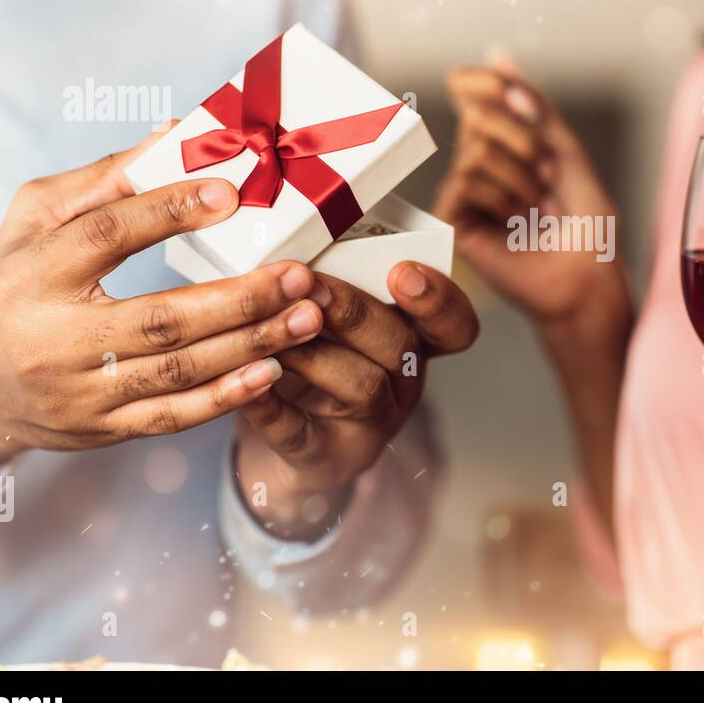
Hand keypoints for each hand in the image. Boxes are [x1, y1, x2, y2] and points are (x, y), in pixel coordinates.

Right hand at [0, 133, 327, 474]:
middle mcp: (54, 339)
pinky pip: (173, 418)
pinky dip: (227, 398)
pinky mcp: (103, 428)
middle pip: (160, 318)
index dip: (169, 212)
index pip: (106, 237)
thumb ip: (103, 178)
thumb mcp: (34, 219)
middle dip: (240, 298)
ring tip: (307, 318)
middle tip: (298, 274)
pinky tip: (273, 372)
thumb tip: (173, 134)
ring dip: (251, 345)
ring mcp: (81, 392)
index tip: (230, 193)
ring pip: (178, 373)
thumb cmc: (14, 284)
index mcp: (34, 274)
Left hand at [233, 261, 477, 539]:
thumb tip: (291, 245)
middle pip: (400, 345)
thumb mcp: (333, 324)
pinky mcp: (328, 457)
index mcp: (412, 340)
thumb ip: (325, 288)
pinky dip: (274, 409)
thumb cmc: (312, 366)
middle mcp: (403, 382)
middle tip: (311, 288)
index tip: (402, 273)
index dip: (438, 299)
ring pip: (362, 386)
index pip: (454, 324)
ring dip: (315, 354)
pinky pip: (303, 434)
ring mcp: (371, 424)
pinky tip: (249, 385)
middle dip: (355, 312)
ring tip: (272, 332)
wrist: (289, 448)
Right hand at [433, 58, 630, 327]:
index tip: (502, 89)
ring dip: (519, 175)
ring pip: (474, 149)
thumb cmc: (586, 222)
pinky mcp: (455, 221)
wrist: (588, 274)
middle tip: (547, 172)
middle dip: (522, 137)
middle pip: (478, 116)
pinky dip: (500, 196)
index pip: (473, 93)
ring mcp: (465, 192)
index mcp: (503, 142)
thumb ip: (534, 106)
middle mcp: (478, 162)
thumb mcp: (567, 151)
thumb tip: (496, 56)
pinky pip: (465, 181)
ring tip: (535, 206)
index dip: (482, 82)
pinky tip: (513, 220)